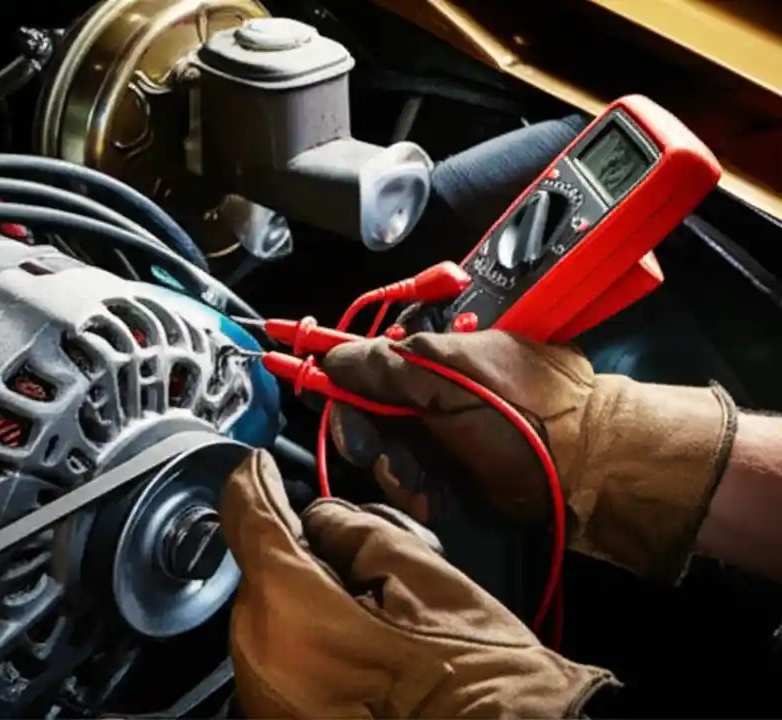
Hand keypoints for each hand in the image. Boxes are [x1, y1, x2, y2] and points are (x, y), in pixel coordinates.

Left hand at [221, 450, 615, 717]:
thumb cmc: (469, 675)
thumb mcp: (420, 573)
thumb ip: (353, 529)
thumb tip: (319, 517)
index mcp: (289, 609)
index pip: (249, 521)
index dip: (255, 483)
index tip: (259, 466)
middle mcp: (260, 655)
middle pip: (258, 570)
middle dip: (292, 547)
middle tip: (346, 547)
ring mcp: (265, 694)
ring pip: (265, 611)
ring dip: (297, 593)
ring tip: (364, 603)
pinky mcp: (279, 716)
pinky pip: (276, 655)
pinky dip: (302, 636)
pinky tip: (353, 639)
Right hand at [322, 330, 737, 583]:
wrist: (590, 466)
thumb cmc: (519, 411)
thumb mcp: (446, 375)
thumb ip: (383, 365)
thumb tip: (328, 356)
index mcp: (426, 362)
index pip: (358, 366)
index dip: (328, 376)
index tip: (301, 382)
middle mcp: (428, 400)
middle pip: (363, 419)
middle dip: (366, 437)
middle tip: (382, 451)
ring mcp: (441, 445)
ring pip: (385, 461)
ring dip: (399, 473)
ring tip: (430, 482)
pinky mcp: (454, 487)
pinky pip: (414, 495)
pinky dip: (423, 499)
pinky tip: (445, 499)